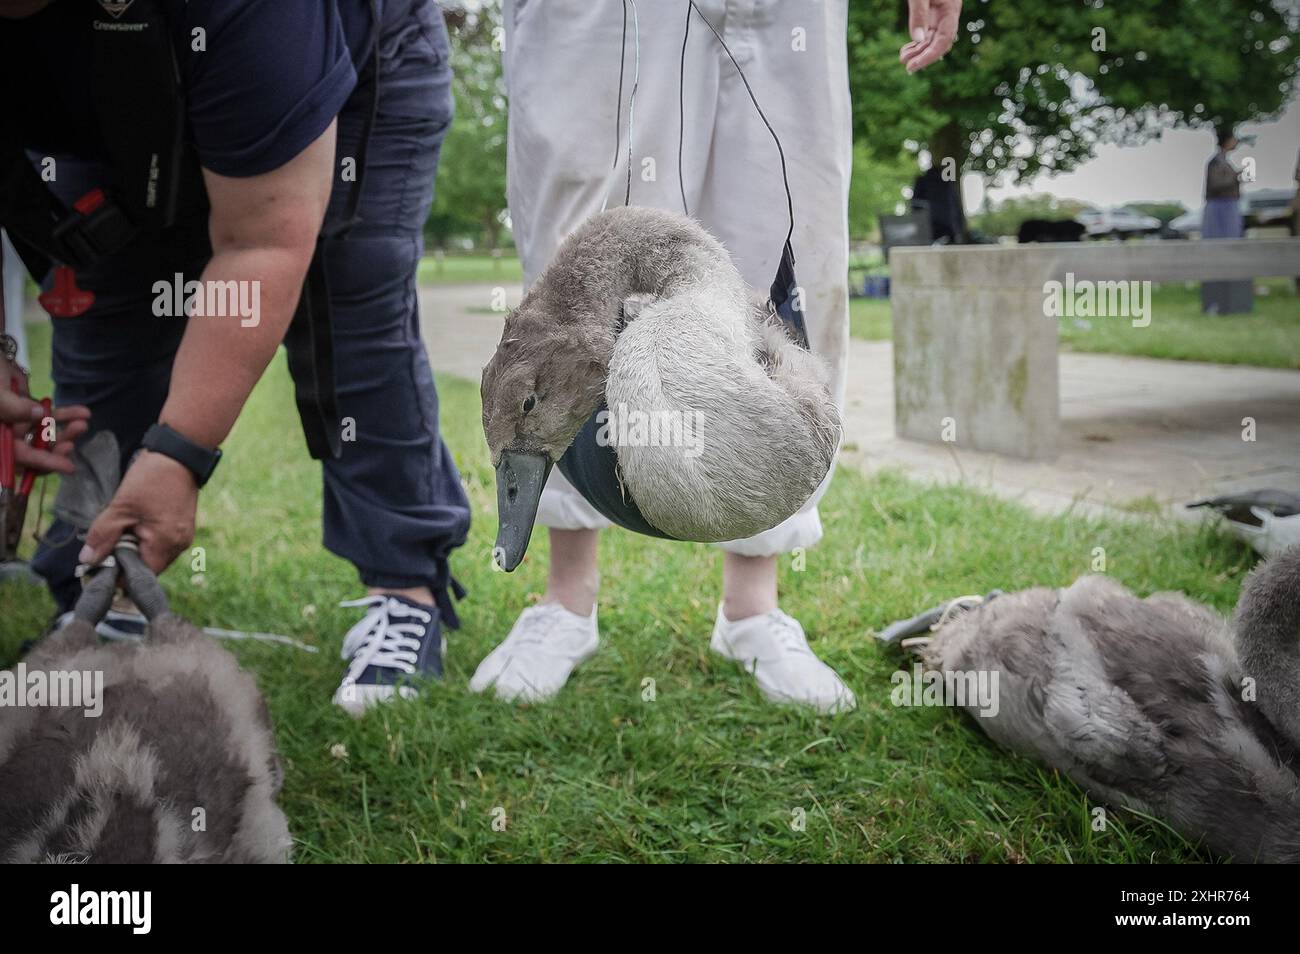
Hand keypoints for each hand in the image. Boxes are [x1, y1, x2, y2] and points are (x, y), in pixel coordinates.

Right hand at [1, 353, 89, 475]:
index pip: (20, 457)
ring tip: (83, 423)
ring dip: (67, 432)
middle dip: (58, 449)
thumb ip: (13, 408)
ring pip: (47, 435)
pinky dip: (68, 415)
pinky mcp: (31, 411)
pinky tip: (83, 412)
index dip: (44, 463)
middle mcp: (8, 435)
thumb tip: (38, 416)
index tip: (68, 467)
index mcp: (0, 439)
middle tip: (73, 443)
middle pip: (37, 451)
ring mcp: (21, 424)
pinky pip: (52, 417)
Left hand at [80, 450, 197, 573]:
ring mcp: (184, 536)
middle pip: (148, 567)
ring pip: (154, 555)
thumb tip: (88, 561)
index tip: (100, 564)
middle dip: (126, 559)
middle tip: (108, 541)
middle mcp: (179, 545)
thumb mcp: (120, 507)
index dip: (119, 573)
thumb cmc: (151, 479)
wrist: (178, 454)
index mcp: (166, 543)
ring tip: (123, 528)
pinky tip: (137, 523)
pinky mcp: (183, 527)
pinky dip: (146, 539)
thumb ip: (102, 536)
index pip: (140, 575)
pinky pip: (161, 543)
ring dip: (136, 548)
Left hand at [900, 0, 961, 72]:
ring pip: (932, 39)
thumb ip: (919, 14)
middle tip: (906, 66)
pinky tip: (908, 50)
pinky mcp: (933, 13)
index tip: (913, 66)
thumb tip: (918, 39)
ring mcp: (941, 14)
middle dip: (923, 56)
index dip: (930, 56)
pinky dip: (918, 42)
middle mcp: (948, 14)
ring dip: (918, 51)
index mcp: (950, 10)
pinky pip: (928, 32)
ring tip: (903, 58)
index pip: (944, 40)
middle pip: (939, 42)